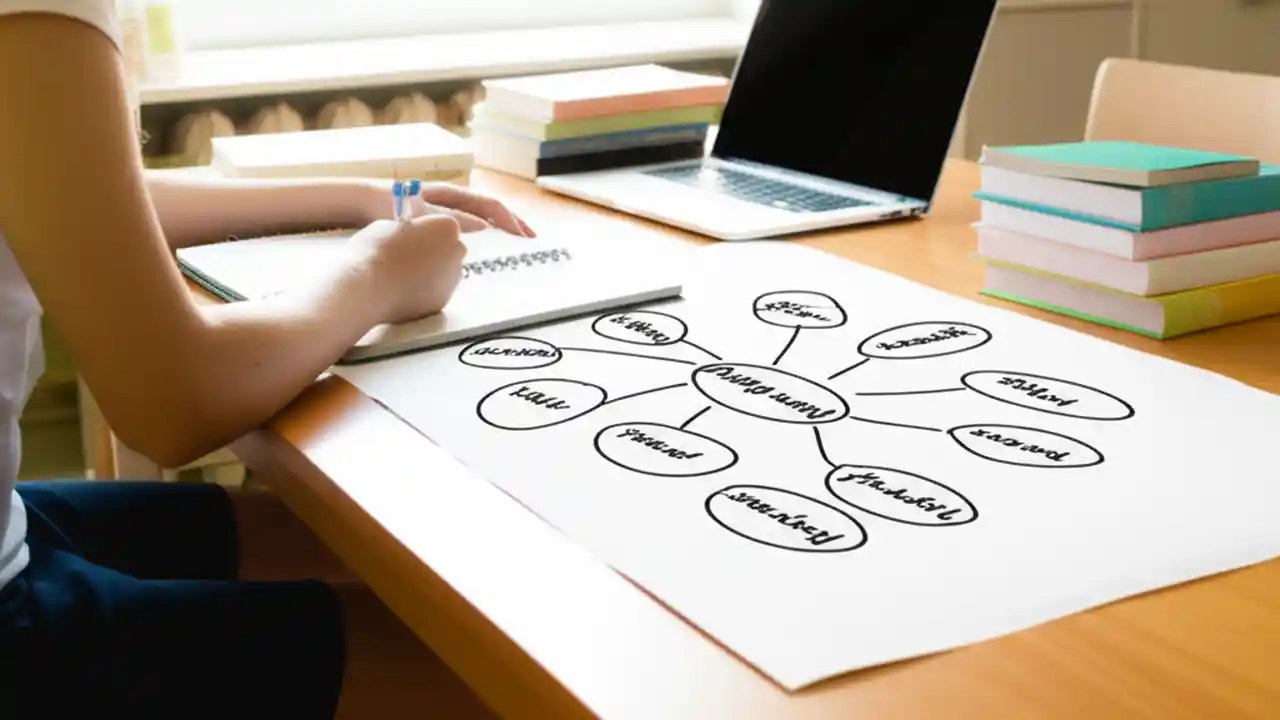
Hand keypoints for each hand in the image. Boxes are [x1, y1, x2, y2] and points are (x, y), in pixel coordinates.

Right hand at [348, 215, 465, 322]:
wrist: (369, 288)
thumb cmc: (375, 251)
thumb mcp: (387, 226)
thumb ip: (407, 229)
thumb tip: (407, 235)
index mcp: (447, 226)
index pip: (443, 226)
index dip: (426, 232)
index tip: (412, 238)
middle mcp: (457, 251)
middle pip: (450, 249)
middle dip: (434, 252)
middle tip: (409, 258)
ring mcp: (453, 278)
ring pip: (445, 273)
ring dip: (431, 273)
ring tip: (404, 276)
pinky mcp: (444, 300)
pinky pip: (437, 292)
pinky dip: (426, 291)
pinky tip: (405, 291)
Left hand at [358, 179, 534, 236]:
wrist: (365, 201)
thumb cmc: (391, 205)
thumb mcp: (424, 215)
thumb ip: (452, 219)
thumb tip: (484, 226)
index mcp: (451, 194)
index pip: (489, 204)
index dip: (508, 218)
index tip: (522, 233)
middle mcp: (452, 198)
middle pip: (490, 208)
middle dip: (512, 221)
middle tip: (531, 236)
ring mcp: (446, 207)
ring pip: (481, 215)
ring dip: (500, 226)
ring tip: (516, 239)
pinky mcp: (438, 219)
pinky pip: (468, 223)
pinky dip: (482, 232)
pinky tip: (486, 244)